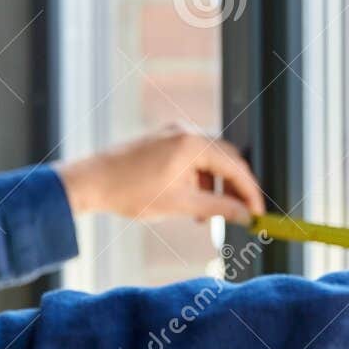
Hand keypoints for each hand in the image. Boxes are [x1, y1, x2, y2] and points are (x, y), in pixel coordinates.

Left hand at [54, 125, 265, 224]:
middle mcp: (185, 132)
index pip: (235, 166)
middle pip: (225, 159)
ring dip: (213, 187)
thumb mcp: (180, 205)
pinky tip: (190, 203)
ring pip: (207, 160)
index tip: (258, 212)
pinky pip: (190, 158)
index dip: (250, 191)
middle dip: (234, 189)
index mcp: (192, 143)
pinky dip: (196, 180)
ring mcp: (172, 134)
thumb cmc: (131, 192)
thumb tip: (245, 214)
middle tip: (239, 214)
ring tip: (206, 217)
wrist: (90, 182)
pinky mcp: (161, 141)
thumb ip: (218, 208)